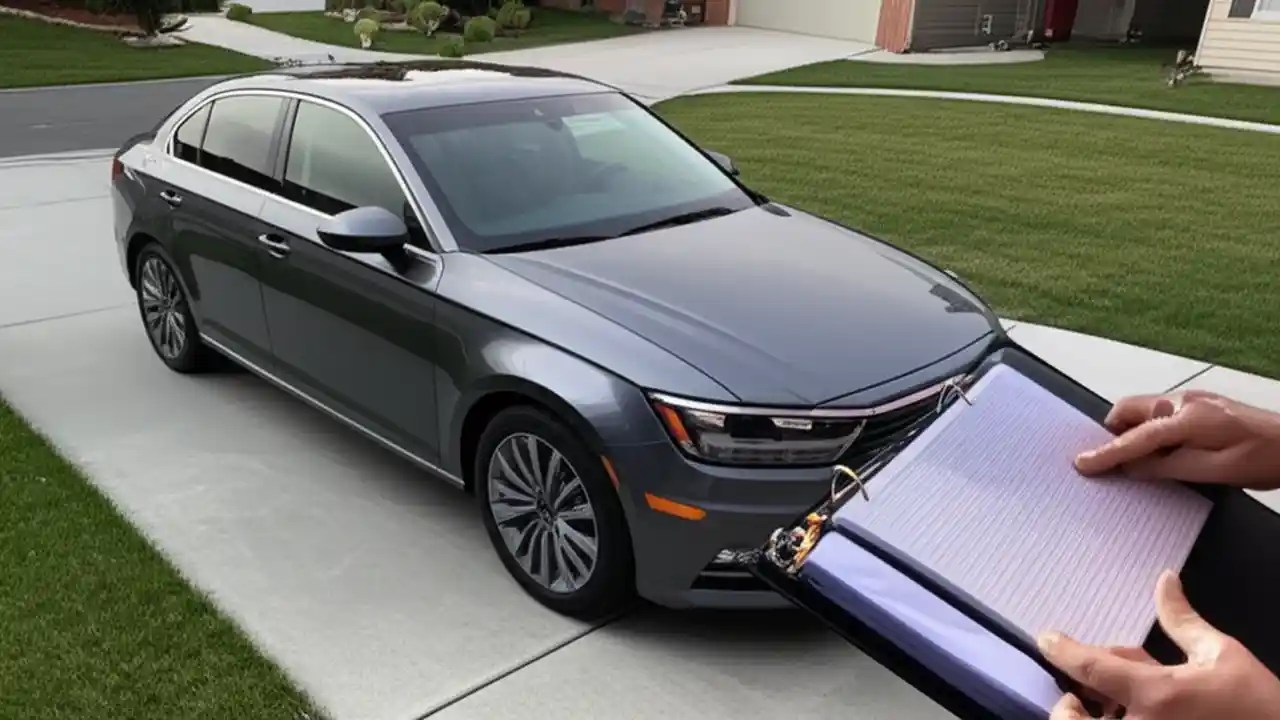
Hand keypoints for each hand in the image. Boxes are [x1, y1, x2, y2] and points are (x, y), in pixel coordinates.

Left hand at [1040, 571, 1279, 718]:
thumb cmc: (1258, 705)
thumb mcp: (1222, 655)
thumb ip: (1182, 620)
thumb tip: (1165, 581)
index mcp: (1156, 696)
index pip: (1089, 669)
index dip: (1061, 650)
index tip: (1045, 639)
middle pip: (1071, 719)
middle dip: (1071, 705)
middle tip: (1083, 694)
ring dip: (1094, 719)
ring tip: (1115, 706)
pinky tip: (1145, 716)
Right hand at [1075, 390, 1279, 489]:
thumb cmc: (1265, 459)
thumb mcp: (1214, 473)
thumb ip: (1167, 468)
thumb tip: (1131, 467)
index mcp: (1188, 419)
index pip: (1134, 438)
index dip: (1106, 453)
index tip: (1082, 463)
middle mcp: (1185, 400)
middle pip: (1130, 409)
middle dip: (1115, 432)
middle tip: (1115, 460)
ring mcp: (1193, 398)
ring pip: (1144, 410)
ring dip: (1135, 431)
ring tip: (1146, 459)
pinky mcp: (1201, 403)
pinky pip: (1161, 412)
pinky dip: (1152, 429)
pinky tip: (1166, 450)